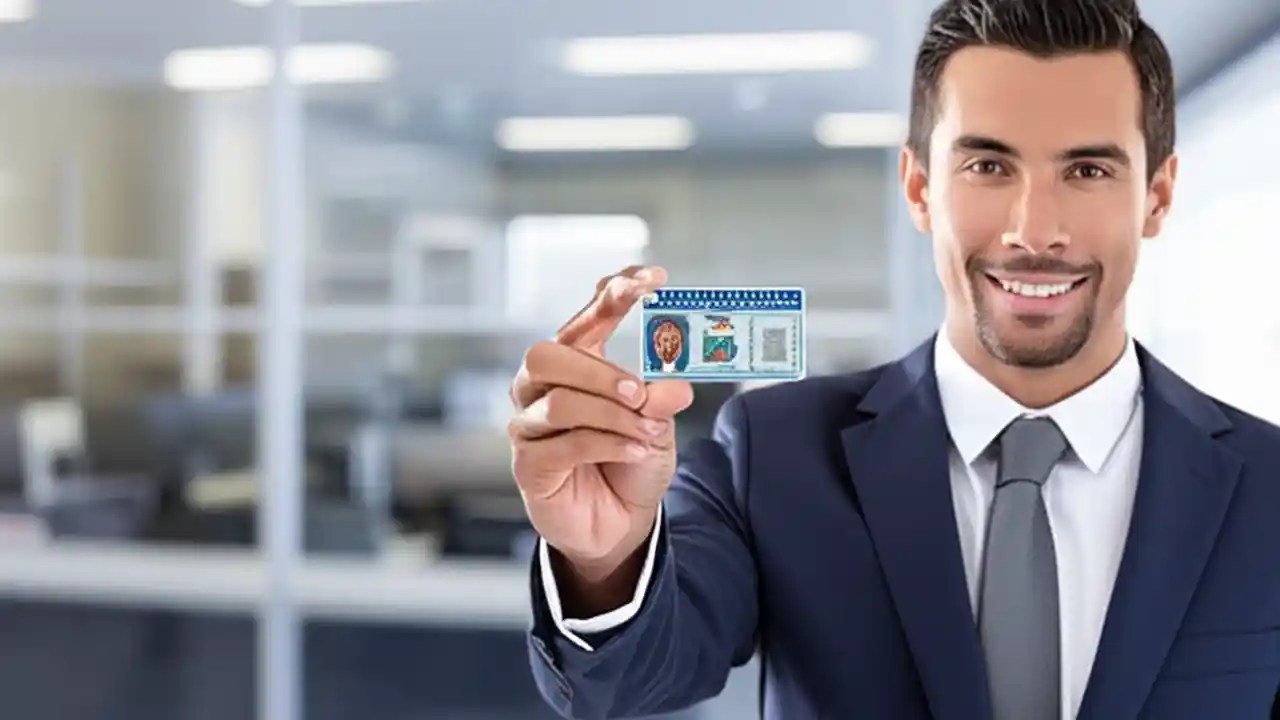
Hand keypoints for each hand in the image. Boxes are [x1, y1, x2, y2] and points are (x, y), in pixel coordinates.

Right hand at [509, 265, 693, 581]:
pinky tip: (636, 453)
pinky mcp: (528, 464)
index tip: (654, 279)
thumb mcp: (656, 426)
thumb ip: (659, 400)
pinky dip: (609, 445)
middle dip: (602, 371)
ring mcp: (529, 424)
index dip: (615, 293)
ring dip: (614, 417)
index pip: (586, 316)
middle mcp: (541, 386)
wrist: (619, 524)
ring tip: (649, 434)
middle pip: (550, 354)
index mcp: (574, 363)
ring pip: (562, 402)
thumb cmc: (630, 461)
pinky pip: (565, 444)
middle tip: (641, 392)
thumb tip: (674, 384)